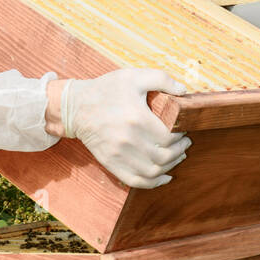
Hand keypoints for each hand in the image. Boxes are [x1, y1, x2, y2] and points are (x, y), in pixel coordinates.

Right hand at [60, 68, 190, 188]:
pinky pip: (135, 181)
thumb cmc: (106, 90)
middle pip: (164, 156)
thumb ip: (161, 79)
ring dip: (171, 166)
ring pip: (153, 171)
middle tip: (184, 143)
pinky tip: (164, 176)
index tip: (183, 130)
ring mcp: (118, 155)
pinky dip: (153, 183)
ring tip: (177, 156)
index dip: (181, 136)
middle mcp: (128, 140)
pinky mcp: (111, 163)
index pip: (169, 137)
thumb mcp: (133, 76)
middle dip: (180, 150)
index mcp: (137, 119)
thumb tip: (183, 91)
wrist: (76, 107)